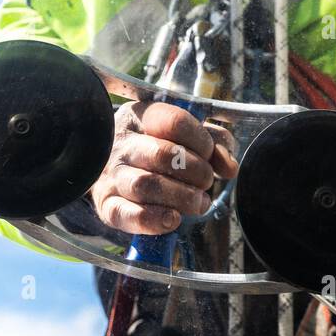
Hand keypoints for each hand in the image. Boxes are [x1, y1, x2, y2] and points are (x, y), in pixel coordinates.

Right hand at [90, 101, 237, 235]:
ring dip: (181, 197)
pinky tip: (172, 219)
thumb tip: (230, 168)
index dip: (201, 141)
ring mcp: (111, 173)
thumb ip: (214, 144)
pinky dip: (153, 220)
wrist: (111, 166)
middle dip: (196, 171)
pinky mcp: (106, 203)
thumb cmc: (158, 147)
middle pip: (163, 154)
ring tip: (199, 203)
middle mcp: (122, 142)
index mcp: (142, 116)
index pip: (174, 121)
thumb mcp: (186, 135)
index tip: (209, 153)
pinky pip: (125, 214)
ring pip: (146, 185)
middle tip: (206, 181)